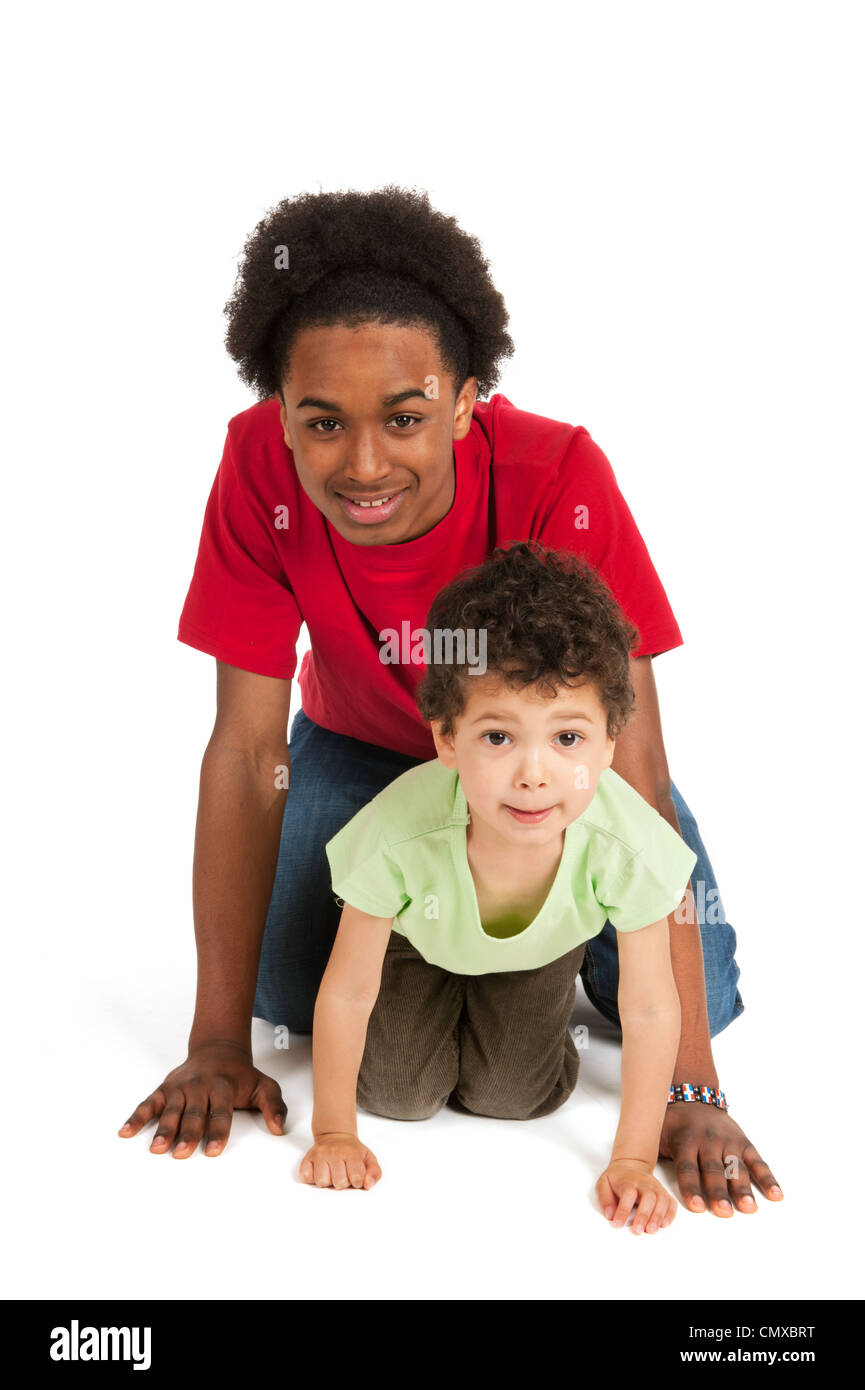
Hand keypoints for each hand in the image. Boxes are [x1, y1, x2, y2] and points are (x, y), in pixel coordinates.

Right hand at [117, 1041, 287, 1156]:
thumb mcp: (263, 1086)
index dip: (217, 1131)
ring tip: (156, 1148)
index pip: (221, 1111)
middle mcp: (200, 1086)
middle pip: (193, 1113)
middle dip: (187, 1133)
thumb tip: (279, 1128)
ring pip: (171, 1110)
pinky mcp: (165, 1089)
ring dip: (163, 1129)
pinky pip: (148, 1103)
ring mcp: (180, 1087)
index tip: (212, 1151)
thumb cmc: (241, 1075)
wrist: (218, 1049)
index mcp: (224, 1086)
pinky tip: (126, 1132)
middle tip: (181, 1153)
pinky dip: (137, 1117)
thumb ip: (273, 1106)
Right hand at [300, 1132, 380, 1189]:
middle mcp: (334, 1152)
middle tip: (343, 1174)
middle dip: (343, 1183)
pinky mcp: (307, 1159)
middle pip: (339, 1182)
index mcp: (351, 1153)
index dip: (357, 1182)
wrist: (335, 1136)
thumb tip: (368, 1185)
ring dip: (327, 1181)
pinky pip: (306, 1177)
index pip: (356, 1177)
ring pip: (322, 1182)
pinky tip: (320, 1171)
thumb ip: (374, 1173)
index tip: (356, 1178)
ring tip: (331, 1173)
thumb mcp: (369, 1158)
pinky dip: (312, 1178)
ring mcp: (319, 1155)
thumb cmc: (352, 1151)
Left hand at [596, 1159, 676, 1233]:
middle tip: (638, 1230)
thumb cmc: (617, 1179)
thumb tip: (610, 1215)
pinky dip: (670, 1214)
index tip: (617, 1224)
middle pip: (649, 1197)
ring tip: (651, 1230)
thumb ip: (605, 1199)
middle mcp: (645, 1184)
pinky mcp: (664, 1194)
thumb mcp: (603, 1184)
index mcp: (628, 1181)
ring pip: (662, 1200)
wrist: (632, 1165)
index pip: (628, 1193)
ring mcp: (656, 1188)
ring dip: (658, 1217)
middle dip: (644, 1215)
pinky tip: (663, 1225)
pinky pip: (671, 1203)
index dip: (623, 1210)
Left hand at [659, 1102, 782, 1215]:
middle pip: (713, 1169)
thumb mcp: (656, 1133)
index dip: (691, 1187)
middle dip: (719, 1192)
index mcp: (685, 1140)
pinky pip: (757, 1161)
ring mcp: (728, 1141)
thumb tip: (643, 1184)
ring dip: (743, 1188)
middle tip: (724, 1212)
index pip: (688, 1167)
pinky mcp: (743, 1142)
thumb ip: (653, 1155)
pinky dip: (768, 1177)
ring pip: (736, 1166)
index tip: (697, 1207)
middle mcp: (708, 1140)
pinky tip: (776, 1195)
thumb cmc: (671, 1122)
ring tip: (749, 1208)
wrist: (691, 1094)